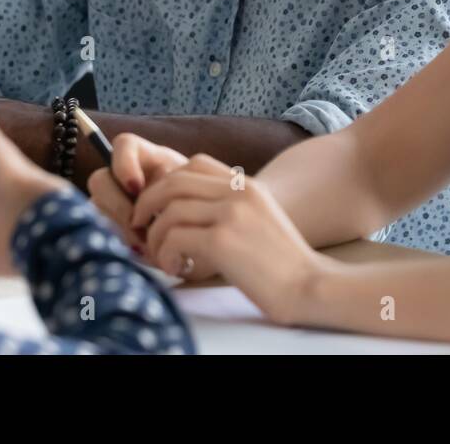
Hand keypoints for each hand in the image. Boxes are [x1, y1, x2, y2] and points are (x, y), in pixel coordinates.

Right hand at [86, 133, 213, 274]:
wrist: (206, 237)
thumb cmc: (204, 211)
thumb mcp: (196, 195)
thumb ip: (175, 187)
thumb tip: (153, 195)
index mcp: (149, 161)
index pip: (124, 146)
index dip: (123, 164)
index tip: (137, 188)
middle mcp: (125, 180)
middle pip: (100, 180)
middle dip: (118, 206)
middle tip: (140, 227)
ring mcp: (113, 205)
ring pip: (98, 210)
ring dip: (121, 229)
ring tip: (147, 246)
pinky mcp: (110, 229)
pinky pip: (102, 232)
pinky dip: (120, 243)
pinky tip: (142, 253)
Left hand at [129, 154, 328, 323]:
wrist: (309, 285)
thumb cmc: (282, 262)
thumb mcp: (260, 218)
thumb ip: (230, 206)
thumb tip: (188, 210)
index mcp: (247, 185)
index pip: (195, 163)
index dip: (168, 182)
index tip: (159, 206)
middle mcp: (238, 193)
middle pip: (174, 182)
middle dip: (147, 203)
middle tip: (140, 227)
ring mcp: (231, 215)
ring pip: (168, 212)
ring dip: (155, 236)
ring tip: (163, 257)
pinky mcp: (223, 242)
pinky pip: (173, 238)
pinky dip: (165, 255)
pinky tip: (176, 269)